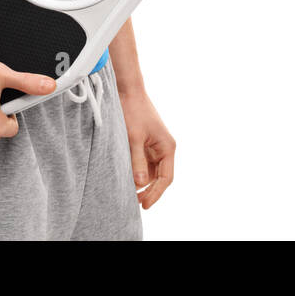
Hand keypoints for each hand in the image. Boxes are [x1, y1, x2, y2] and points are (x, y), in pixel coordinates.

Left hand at [119, 89, 174, 208]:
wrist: (127, 90)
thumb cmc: (132, 111)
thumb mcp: (133, 137)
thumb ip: (137, 161)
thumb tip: (141, 184)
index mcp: (167, 147)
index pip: (166, 178)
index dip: (156, 193)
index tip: (144, 205)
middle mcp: (164, 148)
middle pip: (159, 177)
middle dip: (148, 190)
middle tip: (134, 202)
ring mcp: (155, 145)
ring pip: (151, 171)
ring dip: (142, 181)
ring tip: (128, 192)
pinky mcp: (145, 142)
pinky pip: (144, 162)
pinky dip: (137, 171)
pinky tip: (127, 177)